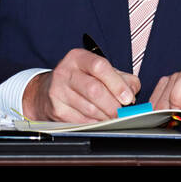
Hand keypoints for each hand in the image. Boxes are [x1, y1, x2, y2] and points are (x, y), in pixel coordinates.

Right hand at [22, 50, 140, 122]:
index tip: (128, 98)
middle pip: (94, 89)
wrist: (47, 90)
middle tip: (123, 112)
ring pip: (88, 108)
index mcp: (78, 57)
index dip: (117, 83)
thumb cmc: (80, 79)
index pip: (99, 66)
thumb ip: (121, 77)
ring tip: (114, 117)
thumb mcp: (99, 71)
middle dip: (113, 104)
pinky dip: (96, 124)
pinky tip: (101, 121)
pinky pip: (81, 121)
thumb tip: (132, 91)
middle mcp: (65, 72)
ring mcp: (58, 92)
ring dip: (106, 116)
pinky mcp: (56, 110)